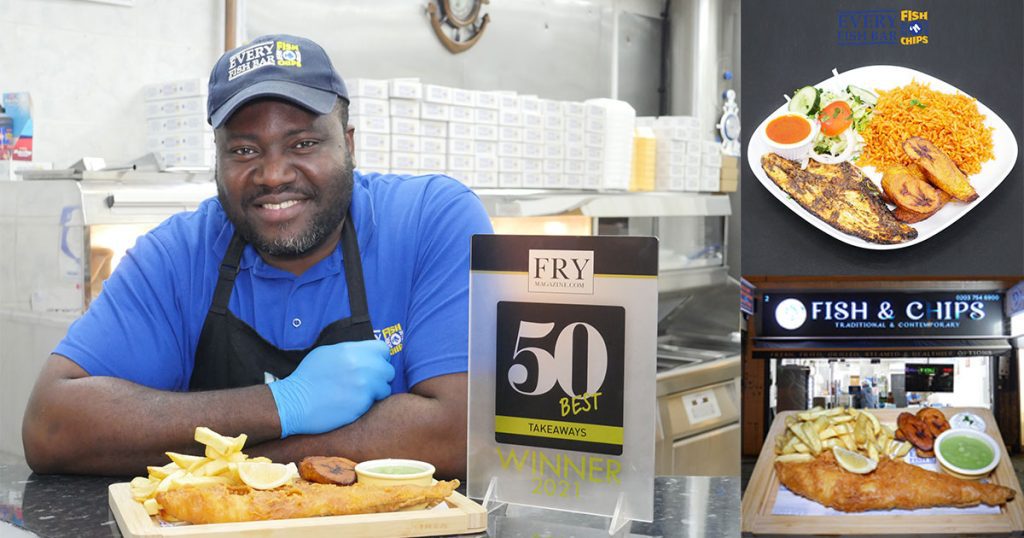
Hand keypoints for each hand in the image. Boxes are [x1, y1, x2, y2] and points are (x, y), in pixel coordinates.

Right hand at [268, 340, 394, 437]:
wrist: (295, 403)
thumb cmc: (308, 378)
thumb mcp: (326, 354)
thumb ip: (349, 352)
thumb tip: (365, 354)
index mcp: (351, 350)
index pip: (383, 349)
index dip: (380, 358)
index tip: (373, 365)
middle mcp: (361, 365)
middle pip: (388, 369)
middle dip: (380, 376)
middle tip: (367, 383)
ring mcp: (364, 385)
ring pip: (385, 387)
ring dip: (376, 391)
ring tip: (359, 394)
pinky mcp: (362, 404)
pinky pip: (376, 402)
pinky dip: (368, 403)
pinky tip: (353, 403)